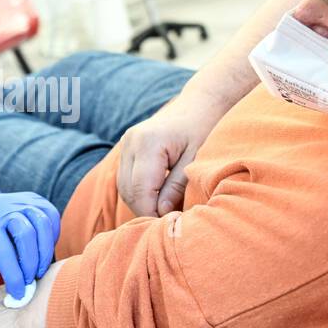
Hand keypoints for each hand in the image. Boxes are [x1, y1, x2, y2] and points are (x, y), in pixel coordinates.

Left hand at [0, 187, 59, 297]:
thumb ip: (2, 264)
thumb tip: (22, 292)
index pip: (4, 250)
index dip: (14, 275)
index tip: (18, 293)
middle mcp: (6, 206)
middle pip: (27, 234)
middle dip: (30, 263)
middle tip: (29, 281)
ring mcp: (22, 200)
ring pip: (43, 223)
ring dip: (45, 252)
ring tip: (39, 269)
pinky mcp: (35, 199)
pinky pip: (51, 216)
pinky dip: (52, 236)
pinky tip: (44, 249)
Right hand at [117, 97, 217, 216]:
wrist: (199, 103)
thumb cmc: (203, 129)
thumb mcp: (195, 160)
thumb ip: (177, 186)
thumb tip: (162, 212)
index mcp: (148, 143)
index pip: (140, 190)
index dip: (151, 212)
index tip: (169, 224)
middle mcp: (131, 142)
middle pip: (128, 190)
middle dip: (145, 210)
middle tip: (168, 222)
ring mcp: (126, 143)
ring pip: (124, 186)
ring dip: (140, 202)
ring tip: (164, 211)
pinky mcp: (127, 146)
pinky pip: (126, 177)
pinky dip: (138, 191)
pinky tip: (157, 198)